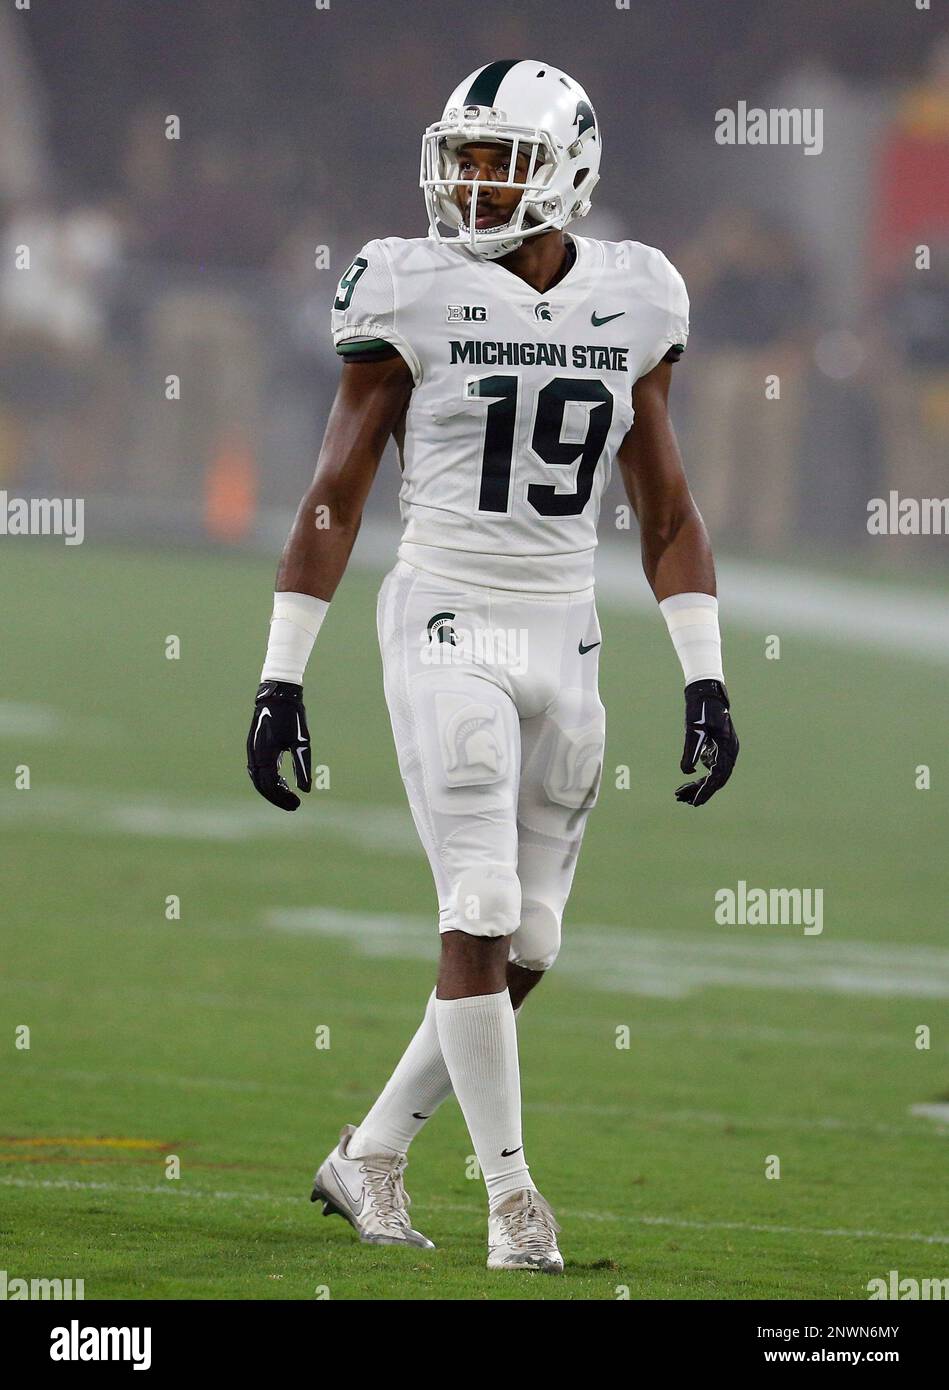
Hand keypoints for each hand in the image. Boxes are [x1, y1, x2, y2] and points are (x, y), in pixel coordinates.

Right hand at [247, 681, 311, 810]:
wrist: (277, 695)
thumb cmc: (291, 717)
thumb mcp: (301, 742)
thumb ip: (302, 766)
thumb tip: (306, 790)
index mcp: (264, 754)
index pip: (270, 785)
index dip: (283, 797)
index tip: (298, 803)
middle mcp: (254, 755)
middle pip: (262, 785)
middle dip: (278, 797)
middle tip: (295, 805)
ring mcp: (253, 751)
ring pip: (259, 779)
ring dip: (273, 790)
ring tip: (290, 796)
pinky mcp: (256, 747)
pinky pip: (259, 770)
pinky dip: (269, 779)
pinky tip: (283, 783)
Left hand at [675, 679, 738, 806]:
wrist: (706, 692)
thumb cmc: (700, 709)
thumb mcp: (693, 730)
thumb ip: (690, 751)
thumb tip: (686, 772)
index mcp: (727, 748)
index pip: (718, 777)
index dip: (706, 791)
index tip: (694, 802)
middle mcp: (730, 751)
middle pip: (717, 779)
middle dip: (701, 791)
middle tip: (683, 800)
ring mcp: (725, 750)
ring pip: (714, 774)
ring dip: (699, 784)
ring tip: (682, 794)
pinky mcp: (719, 747)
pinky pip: (712, 767)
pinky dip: (700, 774)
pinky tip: (688, 779)